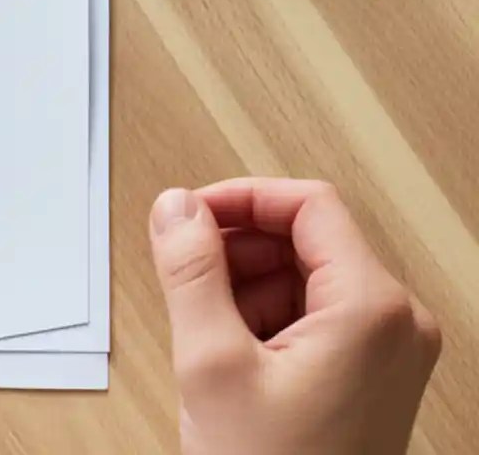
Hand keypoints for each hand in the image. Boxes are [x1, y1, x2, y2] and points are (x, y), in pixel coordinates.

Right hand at [149, 179, 441, 454]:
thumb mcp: (211, 363)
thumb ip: (190, 273)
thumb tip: (176, 207)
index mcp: (372, 309)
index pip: (310, 206)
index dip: (241, 199)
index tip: (189, 213)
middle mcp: (396, 323)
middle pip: (309, 239)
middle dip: (239, 249)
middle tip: (185, 275)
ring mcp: (388, 350)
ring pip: (307, 277)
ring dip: (247, 287)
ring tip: (208, 334)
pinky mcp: (371, 373)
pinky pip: (315, 315)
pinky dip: (266, 318)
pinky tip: (233, 356)